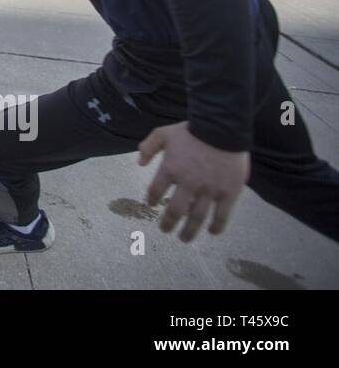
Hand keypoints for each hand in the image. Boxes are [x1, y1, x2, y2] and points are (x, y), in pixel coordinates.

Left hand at [138, 122, 249, 241]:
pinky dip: (217, 226)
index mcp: (170, 169)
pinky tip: (212, 232)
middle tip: (164, 230)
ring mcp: (209, 190)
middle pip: (175, 210)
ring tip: (184, 239)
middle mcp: (188, 183)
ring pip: (197, 217)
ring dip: (189, 231)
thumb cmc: (192, 130)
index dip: (152, 200)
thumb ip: (150, 146)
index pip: (155, 191)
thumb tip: (139, 162)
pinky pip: (222, 215)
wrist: (222, 128)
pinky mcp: (228, 193)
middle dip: (168, 223)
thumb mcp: (164, 133)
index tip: (152, 205)